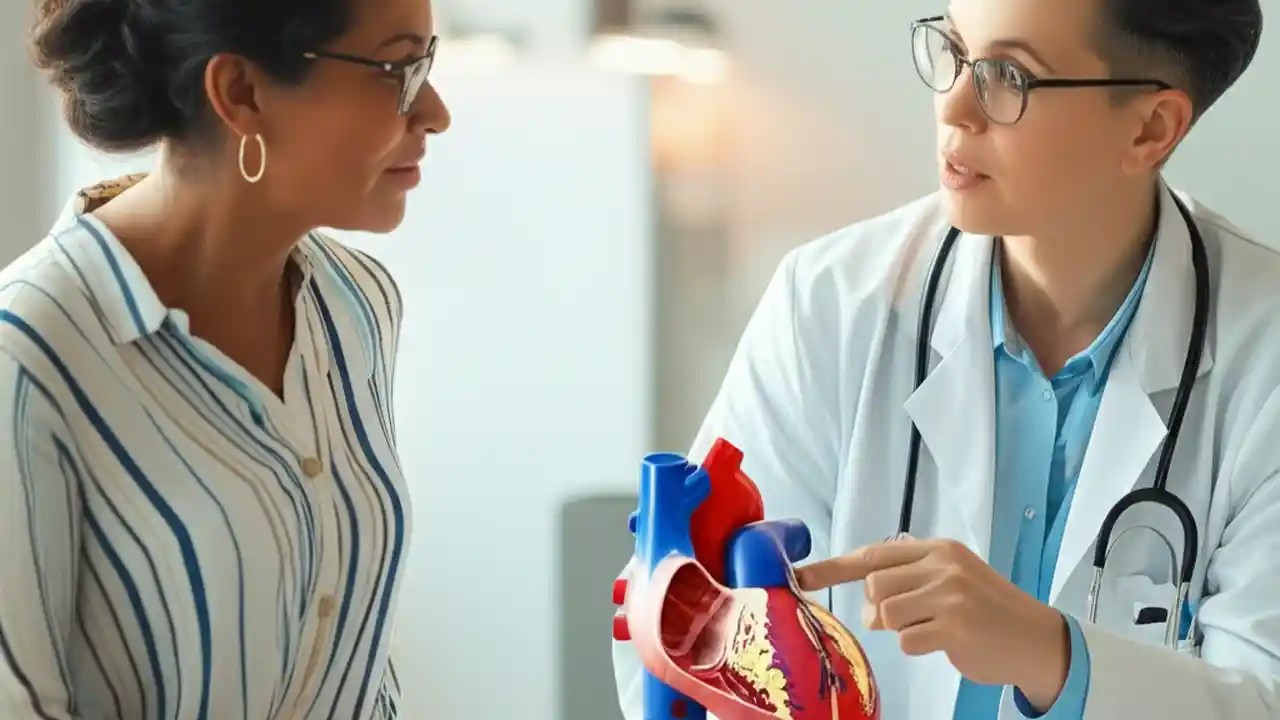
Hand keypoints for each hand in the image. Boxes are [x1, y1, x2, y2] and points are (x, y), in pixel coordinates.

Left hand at [793, 537, 1070, 710]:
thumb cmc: (987, 611)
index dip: (833, 568)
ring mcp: (949, 595)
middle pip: (874, 587)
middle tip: (908, 618)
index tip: (800, 576)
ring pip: (886, 614)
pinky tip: (944, 642)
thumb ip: (907, 581)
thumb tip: (866, 605)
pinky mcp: (953, 627)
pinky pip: (907, 640)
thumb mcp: (950, 580)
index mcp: (938, 550)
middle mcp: (942, 566)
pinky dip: (918, 646)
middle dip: (880, 609)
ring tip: (930, 628)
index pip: (873, 555)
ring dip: (901, 629)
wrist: (1037, 639)